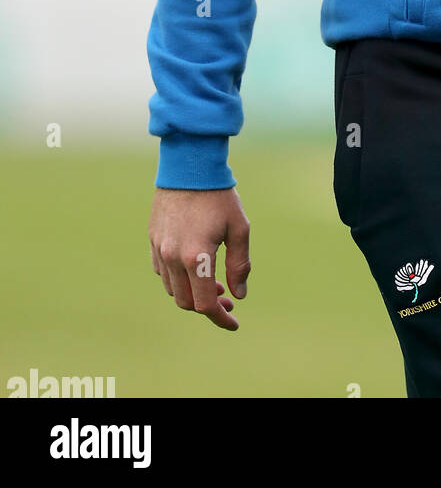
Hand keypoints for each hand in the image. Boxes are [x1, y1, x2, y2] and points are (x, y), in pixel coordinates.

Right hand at [149, 186, 250, 330]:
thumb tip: (238, 294)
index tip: (234, 321)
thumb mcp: (238, 228)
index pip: (205, 303)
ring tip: (216, 283)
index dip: (220, 317)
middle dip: (208, 306)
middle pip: (187, 302)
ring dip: (193, 294)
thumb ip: (239, 264)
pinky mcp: (152, 240)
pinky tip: (195, 270)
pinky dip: (178, 280)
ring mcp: (159, 250)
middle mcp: (173, 258)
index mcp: (196, 257)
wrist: (188, 166)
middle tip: (228, 298)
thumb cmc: (219, 195)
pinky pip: (162, 273)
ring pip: (173, 290)